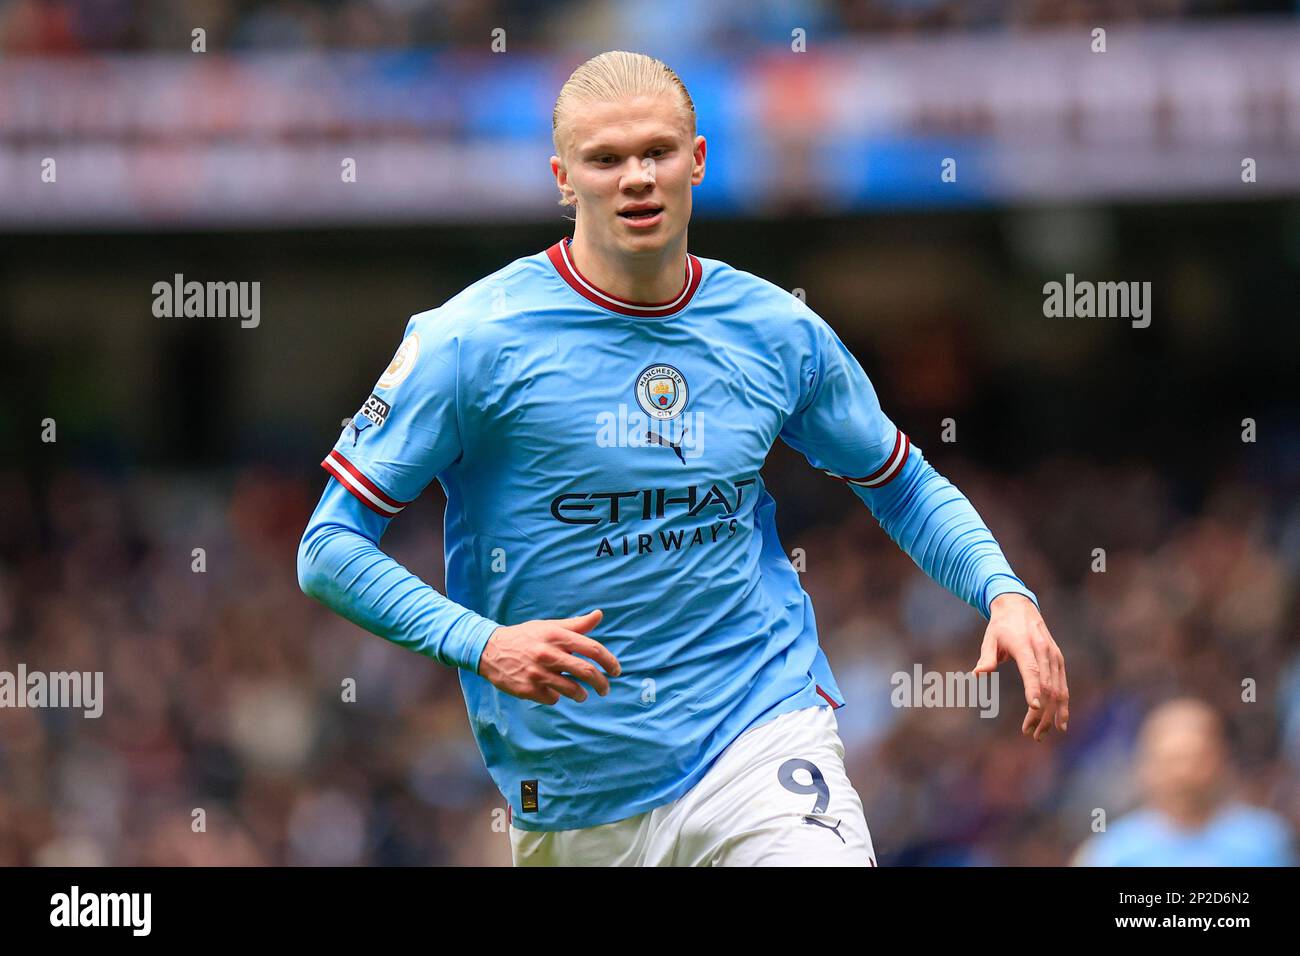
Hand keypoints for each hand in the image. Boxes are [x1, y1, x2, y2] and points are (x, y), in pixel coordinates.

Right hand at [476, 609, 620, 704]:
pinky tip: (553, 692)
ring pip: (572, 690)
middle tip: (605, 689)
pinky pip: (553, 699)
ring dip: (582, 694)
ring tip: (582, 694)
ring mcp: (537, 673)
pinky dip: (557, 697)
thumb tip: (599, 615)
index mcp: (556, 635)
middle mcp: (548, 653)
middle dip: (601, 683)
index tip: (616, 671)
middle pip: (586, 672)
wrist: (489, 649)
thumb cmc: (525, 637)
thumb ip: (576, 625)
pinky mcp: (527, 689)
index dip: (609, 661)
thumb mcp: (549, 627)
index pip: (593, 649)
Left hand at [973, 593, 1067, 741]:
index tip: (1034, 708)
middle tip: (1029, 734)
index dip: (1034, 689)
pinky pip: (1063, 686)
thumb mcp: (989, 638)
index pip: (1032, 670)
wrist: (1020, 606)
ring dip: (1053, 714)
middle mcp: (1044, 651)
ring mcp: (1054, 656)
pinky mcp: (1059, 660)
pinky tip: (1060, 723)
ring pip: (1059, 690)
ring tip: (1041, 734)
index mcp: (1026, 646)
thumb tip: (977, 674)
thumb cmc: (1001, 626)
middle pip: (1047, 686)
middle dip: (1041, 713)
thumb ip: (986, 657)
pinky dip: (1063, 705)